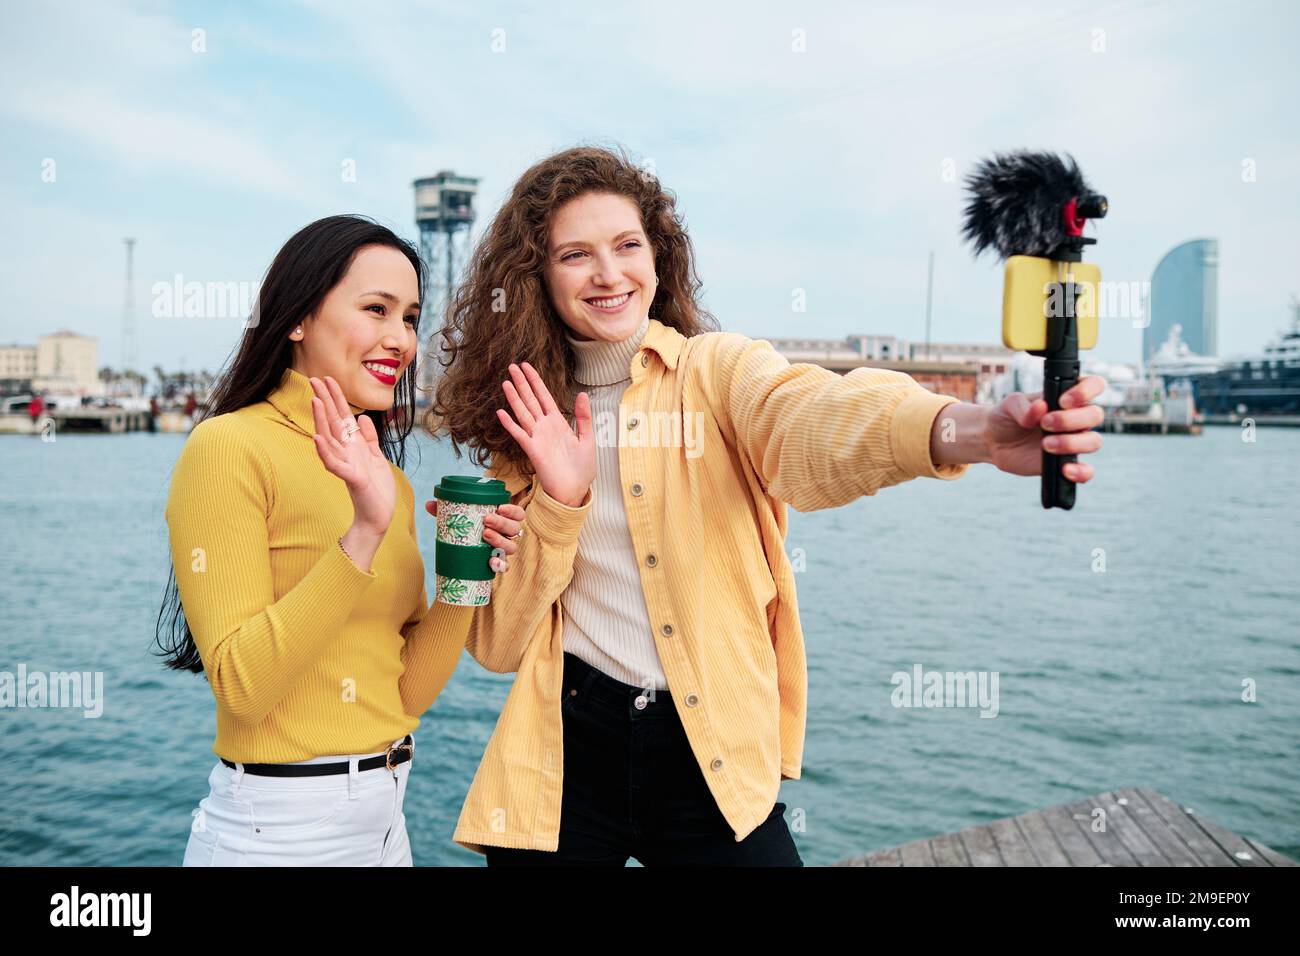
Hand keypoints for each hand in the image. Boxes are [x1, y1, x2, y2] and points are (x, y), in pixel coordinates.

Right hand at [309, 375, 394, 533]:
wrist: (378, 516)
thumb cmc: (376, 489)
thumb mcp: (376, 457)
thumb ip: (369, 438)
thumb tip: (363, 418)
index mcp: (353, 446)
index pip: (342, 417)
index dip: (336, 398)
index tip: (328, 378)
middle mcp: (346, 452)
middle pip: (332, 422)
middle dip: (325, 401)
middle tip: (314, 379)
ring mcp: (346, 464)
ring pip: (330, 439)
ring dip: (321, 420)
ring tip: (314, 401)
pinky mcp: (350, 478)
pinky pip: (334, 464)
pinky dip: (326, 452)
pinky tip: (318, 439)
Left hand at [425, 500, 525, 572]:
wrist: (463, 558)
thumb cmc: (465, 531)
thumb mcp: (457, 519)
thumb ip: (446, 510)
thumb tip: (429, 504)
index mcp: (503, 520)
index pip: (517, 514)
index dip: (513, 511)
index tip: (500, 507)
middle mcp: (507, 535)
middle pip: (514, 529)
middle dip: (502, 523)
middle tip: (487, 519)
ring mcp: (503, 551)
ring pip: (512, 546)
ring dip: (500, 540)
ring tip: (485, 535)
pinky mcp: (498, 565)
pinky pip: (505, 566)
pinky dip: (500, 564)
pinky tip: (491, 561)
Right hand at [496, 362, 594, 507]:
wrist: (574, 490)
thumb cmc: (582, 468)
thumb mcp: (587, 439)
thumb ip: (583, 417)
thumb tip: (582, 393)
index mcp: (558, 423)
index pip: (544, 396)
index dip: (536, 381)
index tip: (527, 366)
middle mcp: (545, 428)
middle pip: (530, 400)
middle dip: (522, 383)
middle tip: (512, 366)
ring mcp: (537, 438)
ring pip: (523, 413)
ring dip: (514, 398)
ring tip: (505, 382)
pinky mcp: (532, 450)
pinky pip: (519, 434)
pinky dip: (509, 424)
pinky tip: (500, 412)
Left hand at [985, 375, 1105, 481]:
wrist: (994, 441)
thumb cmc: (1006, 416)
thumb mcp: (1009, 404)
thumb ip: (1023, 405)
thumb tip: (1040, 408)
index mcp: (1066, 396)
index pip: (1094, 385)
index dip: (1086, 391)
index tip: (1063, 401)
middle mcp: (1075, 418)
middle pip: (1095, 415)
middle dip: (1071, 420)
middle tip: (1045, 424)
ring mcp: (1073, 440)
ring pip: (1093, 441)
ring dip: (1072, 443)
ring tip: (1046, 445)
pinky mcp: (1066, 462)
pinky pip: (1086, 470)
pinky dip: (1081, 472)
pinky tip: (1064, 470)